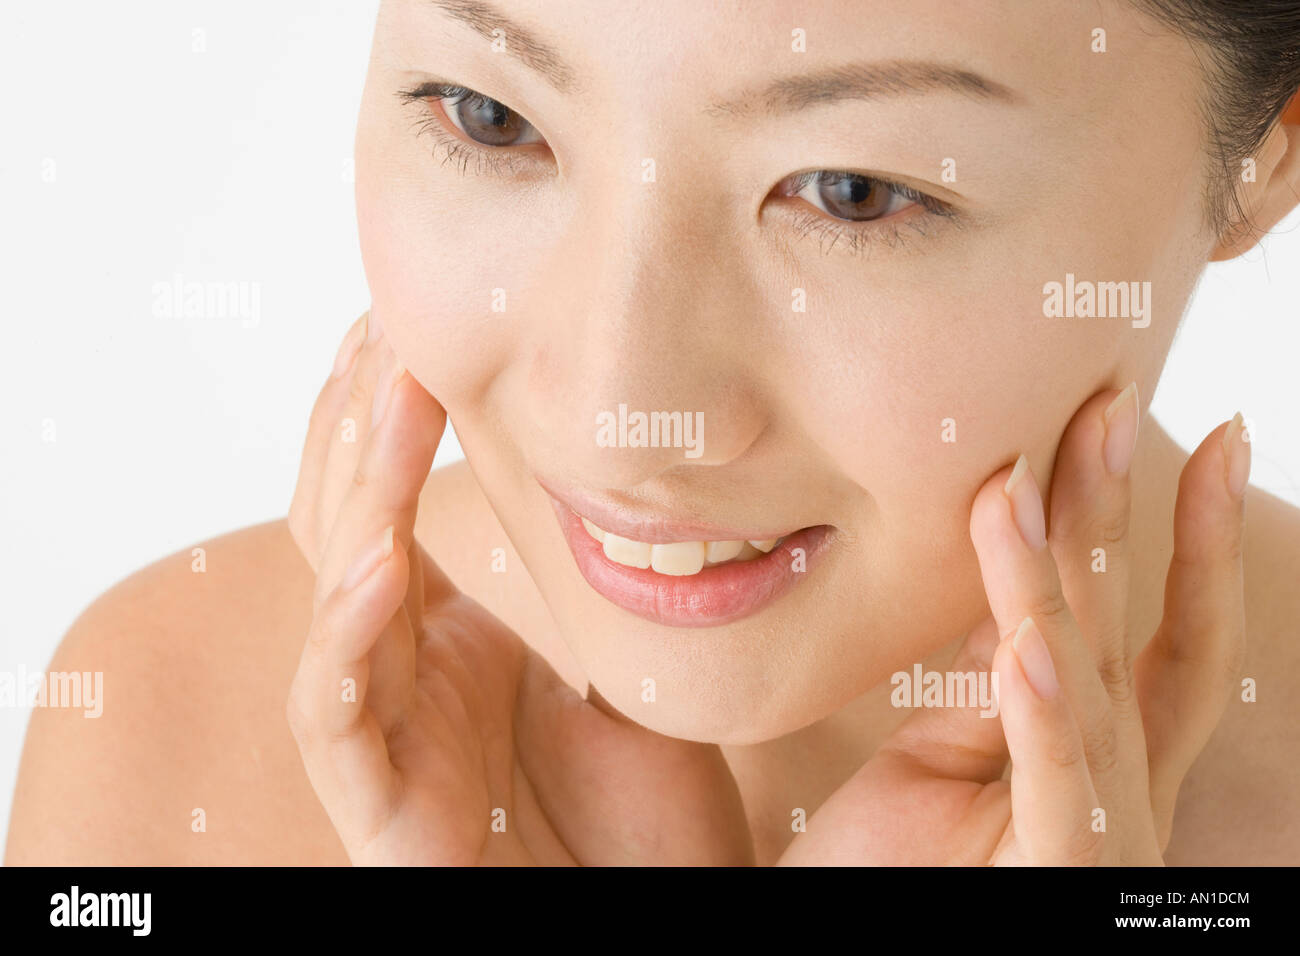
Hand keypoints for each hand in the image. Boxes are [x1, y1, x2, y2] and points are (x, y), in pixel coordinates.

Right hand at [285, 312, 752, 864]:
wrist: (642, 923)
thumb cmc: (635, 826)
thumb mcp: (617, 674)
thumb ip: (599, 596)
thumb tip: (644, 498)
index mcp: (438, 636)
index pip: (385, 500)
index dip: (388, 410)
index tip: (412, 319)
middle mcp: (396, 670)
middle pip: (344, 518)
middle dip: (363, 415)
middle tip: (390, 316)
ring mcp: (379, 735)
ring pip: (334, 590)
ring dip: (359, 485)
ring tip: (391, 388)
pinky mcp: (376, 808)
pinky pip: (338, 709)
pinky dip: (349, 632)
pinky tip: (382, 555)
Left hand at [779, 385, 1247, 864]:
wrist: (857, 941)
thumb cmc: (899, 866)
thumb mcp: (948, 757)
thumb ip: (983, 682)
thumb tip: (1000, 592)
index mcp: (1097, 751)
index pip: (1153, 628)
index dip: (1177, 534)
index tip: (1184, 432)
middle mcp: (1117, 784)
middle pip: (1135, 632)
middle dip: (1128, 515)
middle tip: (1110, 400)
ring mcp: (1097, 835)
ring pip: (1091, 690)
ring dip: (1057, 581)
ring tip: (1023, 481)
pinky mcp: (1054, 878)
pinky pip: (1057, 792)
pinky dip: (1043, 717)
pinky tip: (1026, 646)